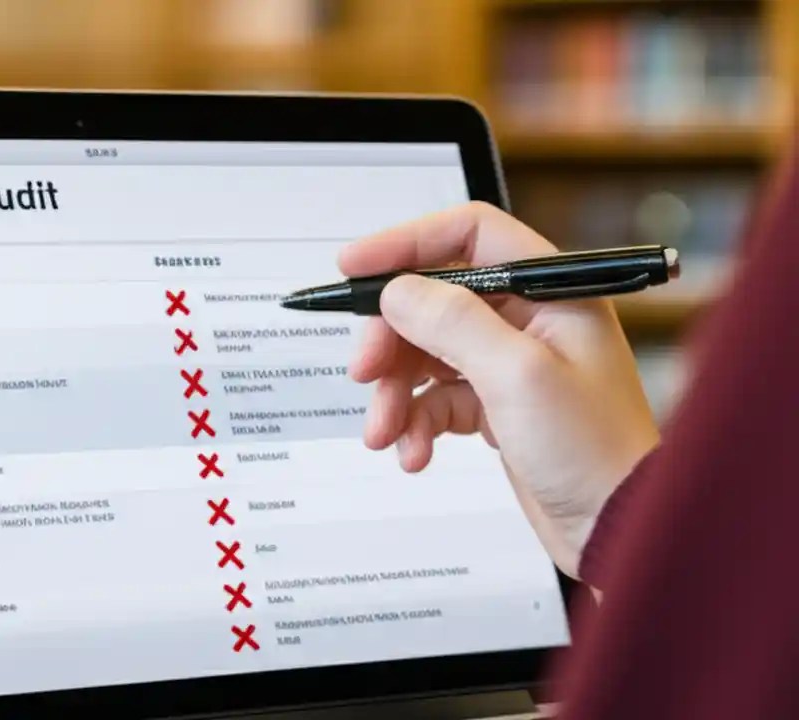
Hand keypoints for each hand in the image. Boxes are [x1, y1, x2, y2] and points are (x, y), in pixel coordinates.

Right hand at [339, 201, 659, 578]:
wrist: (619, 531)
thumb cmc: (595, 452)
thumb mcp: (518, 376)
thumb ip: (453, 322)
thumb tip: (398, 289)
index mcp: (549, 290)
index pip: (468, 235)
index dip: (406, 244)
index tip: (355, 267)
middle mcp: (529, 318)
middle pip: (432, 300)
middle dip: (391, 339)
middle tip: (364, 372)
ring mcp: (510, 363)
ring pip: (425, 353)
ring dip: (396, 392)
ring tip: (385, 432)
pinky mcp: (496, 406)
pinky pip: (435, 399)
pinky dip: (416, 424)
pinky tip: (414, 454)